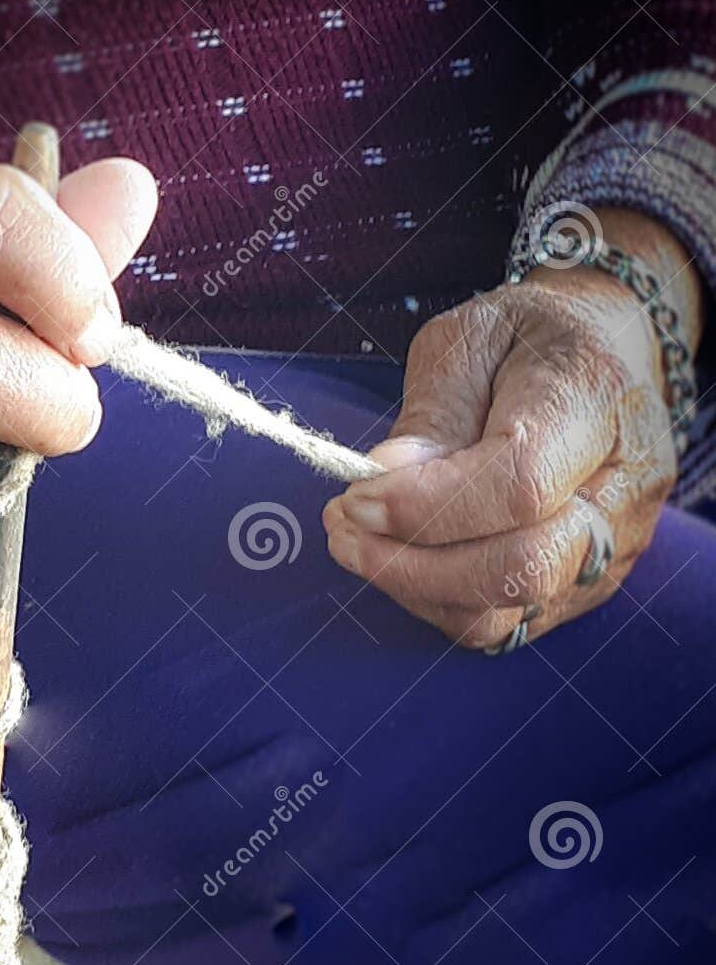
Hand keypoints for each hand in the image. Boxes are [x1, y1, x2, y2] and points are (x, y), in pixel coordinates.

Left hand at [322, 212, 698, 648]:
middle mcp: (623, 487)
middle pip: (523, 567)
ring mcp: (613, 547)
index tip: (355, 497)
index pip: (518, 485)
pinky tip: (403, 556)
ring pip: (507, 612)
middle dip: (413, 563)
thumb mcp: (467, 343)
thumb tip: (385, 480)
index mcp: (597, 401)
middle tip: (342, 528)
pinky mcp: (584, 586)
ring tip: (359, 542)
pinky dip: (438, 600)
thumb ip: (432, 416)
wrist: (600, 352)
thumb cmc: (524, 341)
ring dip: (415, 588)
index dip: (426, 506)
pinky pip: (503, 623)